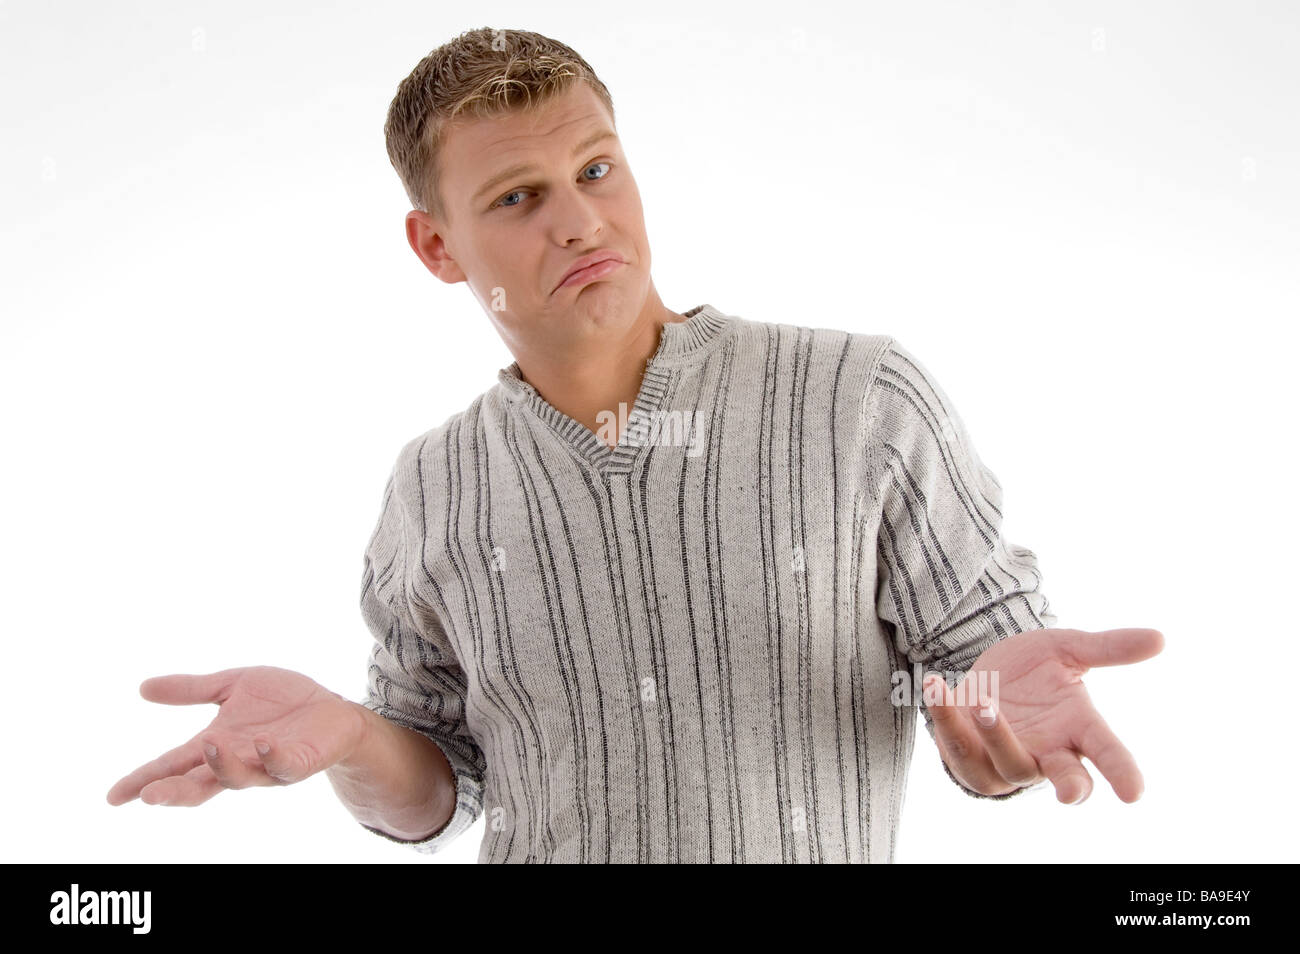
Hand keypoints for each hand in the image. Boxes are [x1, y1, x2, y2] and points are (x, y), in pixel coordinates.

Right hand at [106, 666, 369, 806]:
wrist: (333, 710)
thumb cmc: (283, 702)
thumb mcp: (232, 687)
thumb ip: (192, 690)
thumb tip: (142, 688)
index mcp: (217, 745)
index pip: (172, 766)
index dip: (143, 780)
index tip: (113, 796)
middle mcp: (238, 761)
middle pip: (199, 785)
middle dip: (173, 793)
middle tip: (148, 796)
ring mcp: (268, 766)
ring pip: (239, 778)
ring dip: (222, 765)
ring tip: (209, 746)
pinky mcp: (299, 762)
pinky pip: (283, 766)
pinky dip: (271, 758)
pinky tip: (264, 744)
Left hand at [922, 627, 1163, 803]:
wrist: (985, 672)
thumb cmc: (1033, 669)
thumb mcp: (1067, 649)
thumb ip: (1108, 648)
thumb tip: (1161, 638)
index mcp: (1078, 729)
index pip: (1107, 753)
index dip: (1122, 773)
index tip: (1135, 793)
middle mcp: (1047, 751)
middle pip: (1064, 778)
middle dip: (1069, 786)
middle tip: (1072, 792)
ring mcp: (1007, 759)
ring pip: (1008, 763)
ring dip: (998, 737)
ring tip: (984, 703)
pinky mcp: (969, 757)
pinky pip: (955, 745)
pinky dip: (946, 716)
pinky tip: (936, 685)